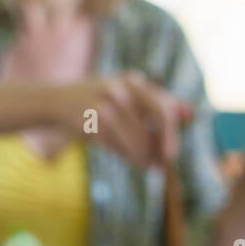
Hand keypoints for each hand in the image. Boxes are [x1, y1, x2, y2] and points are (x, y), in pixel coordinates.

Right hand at [54, 73, 191, 169]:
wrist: (55, 103)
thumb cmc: (97, 103)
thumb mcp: (125, 98)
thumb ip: (155, 104)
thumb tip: (189, 114)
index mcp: (132, 81)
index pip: (165, 105)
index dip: (173, 130)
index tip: (172, 151)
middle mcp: (121, 87)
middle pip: (160, 113)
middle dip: (166, 140)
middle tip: (167, 162)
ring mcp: (106, 104)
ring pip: (138, 137)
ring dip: (144, 155)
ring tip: (145, 164)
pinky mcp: (92, 122)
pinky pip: (117, 146)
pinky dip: (126, 156)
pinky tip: (130, 160)